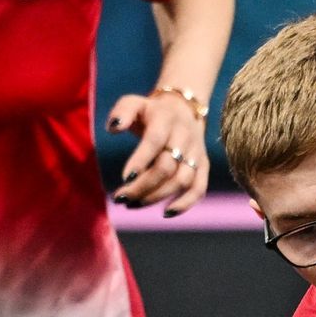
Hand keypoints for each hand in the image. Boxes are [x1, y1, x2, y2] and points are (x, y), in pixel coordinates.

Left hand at [105, 91, 209, 216]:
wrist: (184, 108)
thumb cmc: (150, 111)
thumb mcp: (134, 103)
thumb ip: (122, 112)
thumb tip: (113, 128)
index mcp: (166, 119)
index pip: (155, 141)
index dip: (140, 161)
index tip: (124, 179)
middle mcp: (184, 136)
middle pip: (167, 167)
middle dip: (142, 186)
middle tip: (121, 198)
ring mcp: (196, 152)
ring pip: (181, 181)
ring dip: (157, 197)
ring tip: (133, 205)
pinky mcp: (203, 165)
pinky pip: (199, 188)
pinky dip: (185, 203)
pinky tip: (166, 213)